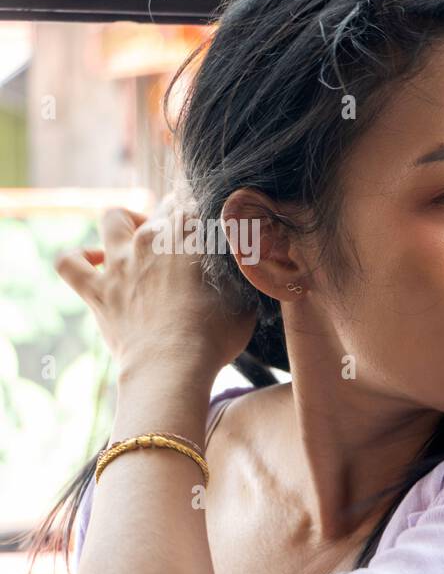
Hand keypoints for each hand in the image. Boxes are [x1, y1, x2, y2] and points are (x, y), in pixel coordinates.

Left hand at [55, 196, 257, 379]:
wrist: (172, 366)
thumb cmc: (215, 337)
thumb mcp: (244, 300)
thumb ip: (239, 275)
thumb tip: (244, 267)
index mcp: (192, 238)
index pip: (200, 207)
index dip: (209, 218)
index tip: (217, 234)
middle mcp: (152, 240)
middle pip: (164, 210)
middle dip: (177, 217)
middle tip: (188, 243)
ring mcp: (120, 263)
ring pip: (114, 217)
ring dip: (126, 221)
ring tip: (137, 238)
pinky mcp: (96, 290)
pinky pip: (70, 262)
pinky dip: (80, 258)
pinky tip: (94, 262)